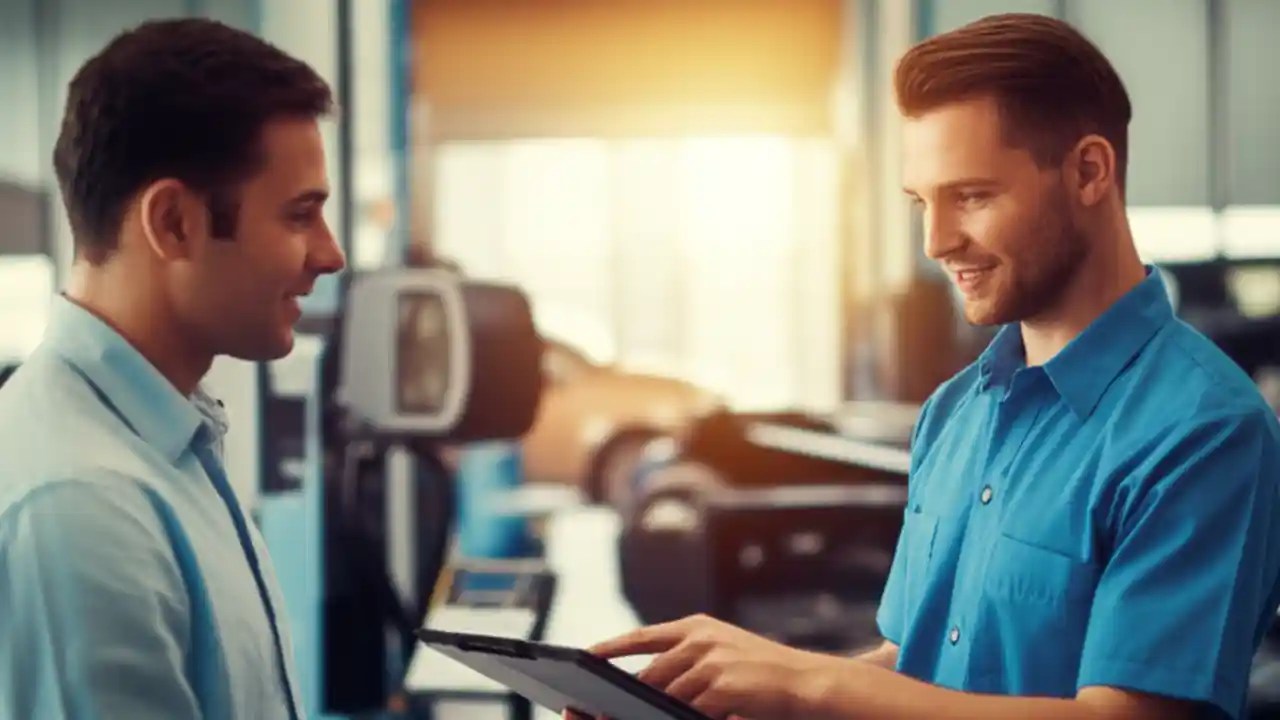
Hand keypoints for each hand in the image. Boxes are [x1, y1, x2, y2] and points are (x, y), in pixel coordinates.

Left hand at [575, 614, 841, 719]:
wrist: (805, 680)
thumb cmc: (762, 669)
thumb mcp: (723, 649)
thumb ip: (689, 658)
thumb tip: (650, 679)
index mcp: (697, 627)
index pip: (644, 635)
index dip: (613, 645)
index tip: (589, 653)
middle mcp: (700, 640)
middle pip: (652, 673)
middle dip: (635, 694)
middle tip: (612, 706)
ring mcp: (710, 662)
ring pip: (668, 694)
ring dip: (661, 708)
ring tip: (645, 714)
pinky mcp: (721, 687)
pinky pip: (690, 710)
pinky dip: (687, 716)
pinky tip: (694, 715)